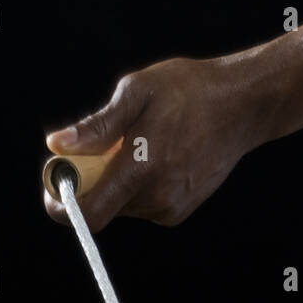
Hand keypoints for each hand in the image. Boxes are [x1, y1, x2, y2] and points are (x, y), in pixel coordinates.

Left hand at [43, 55, 264, 231]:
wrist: (245, 104)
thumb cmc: (191, 90)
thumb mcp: (139, 91)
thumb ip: (98, 125)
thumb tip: (58, 145)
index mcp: (142, 168)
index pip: (88, 213)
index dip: (63, 204)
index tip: (58, 182)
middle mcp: (158, 196)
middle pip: (103, 206)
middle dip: (94, 180)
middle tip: (108, 144)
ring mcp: (173, 206)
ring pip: (123, 205)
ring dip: (119, 181)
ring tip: (142, 143)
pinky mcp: (183, 208)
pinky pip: (144, 204)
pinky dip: (140, 185)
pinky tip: (160, 153)